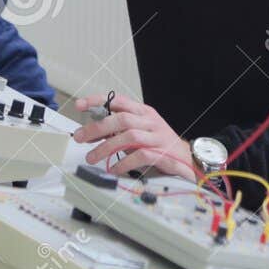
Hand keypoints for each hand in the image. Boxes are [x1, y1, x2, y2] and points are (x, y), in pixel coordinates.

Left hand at [71, 92, 193, 179]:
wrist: (189, 159)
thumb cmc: (160, 145)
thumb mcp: (139, 132)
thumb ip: (118, 131)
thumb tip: (90, 133)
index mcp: (143, 112)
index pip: (118, 100)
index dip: (98, 100)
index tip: (80, 105)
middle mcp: (150, 121)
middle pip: (121, 119)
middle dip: (97, 128)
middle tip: (79, 137)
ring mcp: (157, 137)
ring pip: (129, 136)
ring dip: (106, 147)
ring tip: (92, 157)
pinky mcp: (162, 154)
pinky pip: (140, 156)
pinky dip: (124, 163)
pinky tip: (114, 169)